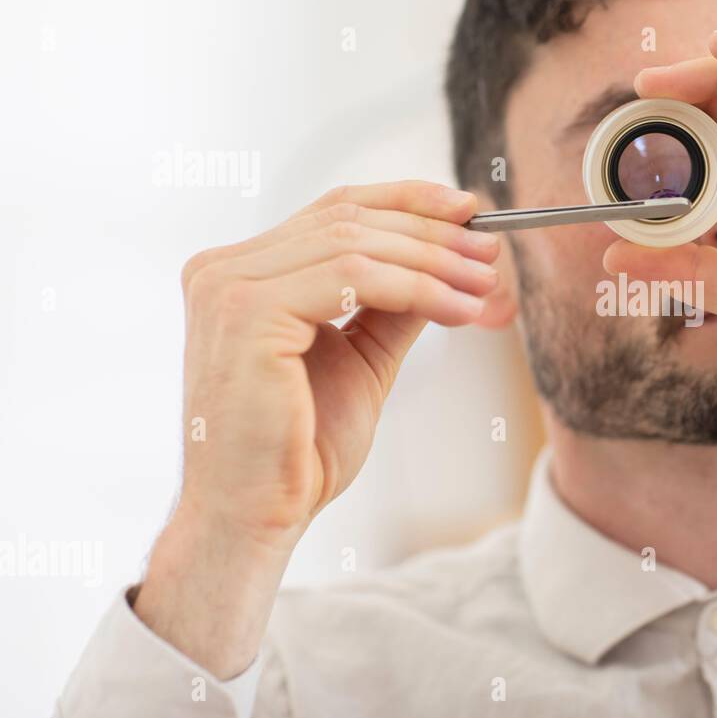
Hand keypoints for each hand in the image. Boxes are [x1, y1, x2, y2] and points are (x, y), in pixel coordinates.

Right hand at [136, 180, 498, 676]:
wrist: (258, 515)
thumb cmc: (300, 450)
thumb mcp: (362, 358)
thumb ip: (394, 305)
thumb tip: (451, 261)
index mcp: (241, 273)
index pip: (334, 210)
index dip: (407, 201)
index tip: (471, 212)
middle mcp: (223, 269)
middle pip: (348, 219)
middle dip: (432, 234)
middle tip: (491, 255)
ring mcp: (228, 287)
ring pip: (355, 242)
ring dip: (434, 260)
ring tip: (484, 284)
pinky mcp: (247, 312)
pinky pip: (352, 276)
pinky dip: (417, 287)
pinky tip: (457, 309)